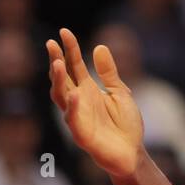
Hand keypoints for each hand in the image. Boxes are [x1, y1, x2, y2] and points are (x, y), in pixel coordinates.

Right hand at [47, 28, 144, 178]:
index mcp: (87, 90)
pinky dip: (72, 108)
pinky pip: (73, 120)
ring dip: (58, 80)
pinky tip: (75, 94)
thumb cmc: (125, 124)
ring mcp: (77, 117)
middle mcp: (78, 102)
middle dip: (56, 61)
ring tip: (58, 63)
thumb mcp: (120, 92)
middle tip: (51, 43)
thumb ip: (109, 72)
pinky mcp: (82, 134)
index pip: (74, 66)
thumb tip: (99, 46)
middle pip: (62, 78)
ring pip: (60, 97)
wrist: (132, 152)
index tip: (64, 32)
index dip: (69, 49)